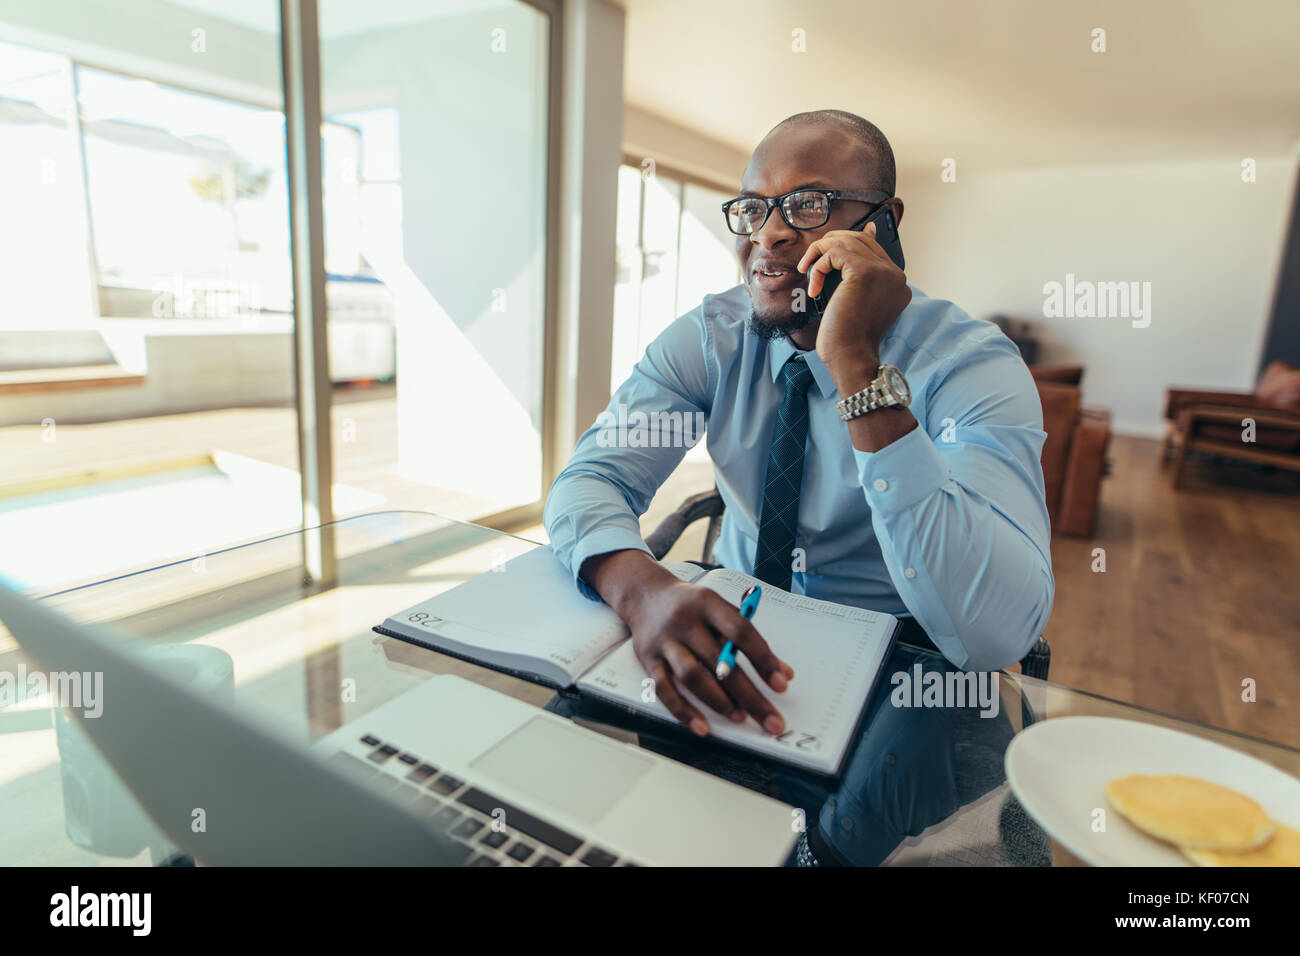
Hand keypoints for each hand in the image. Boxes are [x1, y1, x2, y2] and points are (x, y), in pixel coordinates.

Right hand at [624, 579, 794, 736]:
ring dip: (719, 701)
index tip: (781, 683)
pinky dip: (684, 711)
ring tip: (740, 717)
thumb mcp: (719, 609)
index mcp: (707, 603)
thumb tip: (782, 672)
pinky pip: (664, 689)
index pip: (740, 632)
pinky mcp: (648, 659)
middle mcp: (684, 621)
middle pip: (720, 661)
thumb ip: (748, 637)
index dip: (763, 659)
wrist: (645, 594)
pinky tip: (702, 726)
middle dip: (749, 695)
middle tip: (770, 718)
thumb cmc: (689, 605)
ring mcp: (664, 641)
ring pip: (693, 676)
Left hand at [797, 220, 911, 375]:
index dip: (846, 243)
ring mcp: (883, 271)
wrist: (850, 356)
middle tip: (812, 259)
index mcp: (897, 281)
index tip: (828, 245)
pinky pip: (833, 253)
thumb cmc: (849, 336)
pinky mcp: (864, 272)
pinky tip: (814, 288)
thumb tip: (854, 246)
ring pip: (846, 240)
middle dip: (831, 243)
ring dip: (819, 252)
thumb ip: (859, 274)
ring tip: (807, 270)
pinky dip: (818, 267)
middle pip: (860, 238)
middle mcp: (895, 274)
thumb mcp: (857, 301)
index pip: (873, 247)